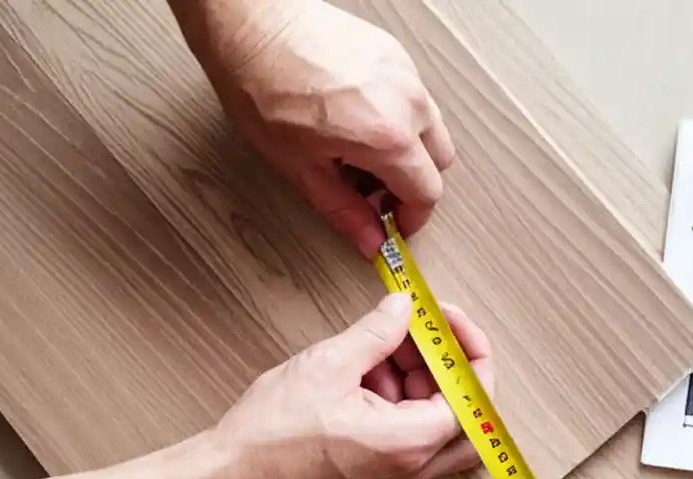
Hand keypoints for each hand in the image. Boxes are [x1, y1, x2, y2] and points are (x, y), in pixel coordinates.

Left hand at [180, 0, 453, 254]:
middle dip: (414, 184)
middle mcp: (408, 105)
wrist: (252, 25)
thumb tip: (369, 240)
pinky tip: (359, 119)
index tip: (395, 226)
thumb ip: (343, 209)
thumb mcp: (300, 166)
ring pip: (431, 128)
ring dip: (409, 150)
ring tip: (364, 154)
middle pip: (440, 162)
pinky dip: (399, 118)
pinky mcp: (396, 55)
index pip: (427, 194)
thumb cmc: (264, 86)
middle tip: (376, 194)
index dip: (412, 219)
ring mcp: (406, 75)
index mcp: (388, 139)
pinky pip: (414, 98)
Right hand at [210, 292, 490, 478]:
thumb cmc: (271, 434)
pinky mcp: (377, 476)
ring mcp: (396, 478)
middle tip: (425, 333)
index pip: (473, 396)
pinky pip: (409, 436)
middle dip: (451, 368)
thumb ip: (377, 333)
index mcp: (409, 444)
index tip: (446, 318)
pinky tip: (365, 372)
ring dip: (421, 382)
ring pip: (438, 425)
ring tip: (381, 348)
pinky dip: (400, 401)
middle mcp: (412, 469)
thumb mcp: (328, 365)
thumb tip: (404, 308)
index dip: (467, 349)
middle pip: (468, 417)